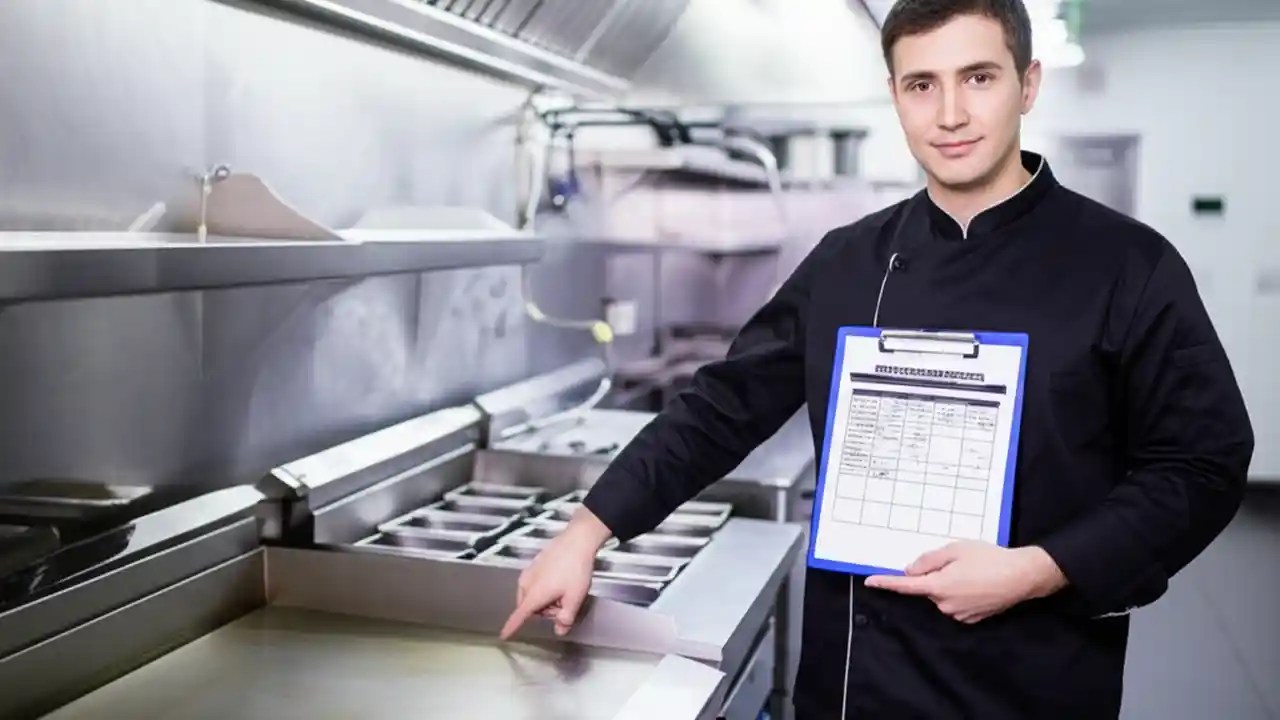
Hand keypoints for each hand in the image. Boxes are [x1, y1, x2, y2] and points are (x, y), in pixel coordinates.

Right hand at [499, 508, 610, 639]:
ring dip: (545, 601)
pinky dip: (544, 590)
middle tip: (564, 604)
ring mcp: (528, 573)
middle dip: (545, 612)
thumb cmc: (575, 570)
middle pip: (530, 608)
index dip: (511, 627)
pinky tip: (560, 581)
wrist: (577, 540)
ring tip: (564, 592)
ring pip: (532, 596)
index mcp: (534, 595)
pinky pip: (534, 585)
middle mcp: (526, 584)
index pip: (519, 616)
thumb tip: (559, 632)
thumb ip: (566, 618)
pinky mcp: (533, 565)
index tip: (503, 636)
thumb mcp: (575, 598)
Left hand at [864, 541, 1066, 623]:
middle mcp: (945, 605)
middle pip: (928, 589)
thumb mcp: (955, 550)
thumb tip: (910, 571)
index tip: (870, 582)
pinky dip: (961, 594)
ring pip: (943, 597)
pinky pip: (956, 605)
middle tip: (957, 563)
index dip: (886, 583)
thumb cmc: (989, 558)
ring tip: (973, 573)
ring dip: (949, 585)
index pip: (905, 586)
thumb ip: (928, 560)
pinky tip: (978, 584)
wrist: (1022, 576)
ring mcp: (959, 615)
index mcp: (939, 587)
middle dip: (934, 576)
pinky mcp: (972, 619)